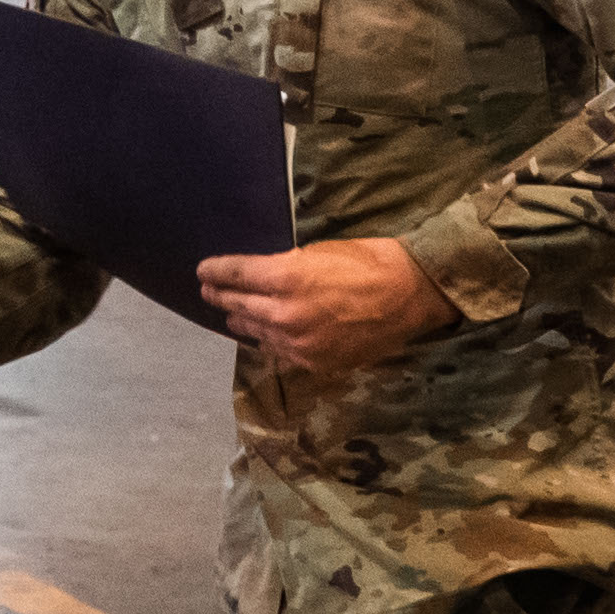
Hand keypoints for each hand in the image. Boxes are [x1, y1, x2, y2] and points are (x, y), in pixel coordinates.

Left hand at [197, 238, 459, 374]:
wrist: (412, 293)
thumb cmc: (370, 260)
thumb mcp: (319, 251)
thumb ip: (285, 266)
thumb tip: (262, 275)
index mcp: (285, 278)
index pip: (234, 274)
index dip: (215, 271)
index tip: (202, 270)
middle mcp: (285, 314)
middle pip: (238, 304)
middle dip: (220, 296)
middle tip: (208, 291)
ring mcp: (299, 342)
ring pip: (255, 331)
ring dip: (242, 319)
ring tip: (232, 312)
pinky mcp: (314, 361)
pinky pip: (280, 351)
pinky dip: (269, 339)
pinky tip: (264, 333)